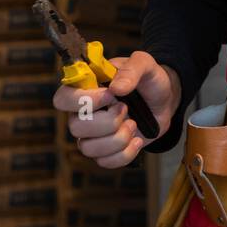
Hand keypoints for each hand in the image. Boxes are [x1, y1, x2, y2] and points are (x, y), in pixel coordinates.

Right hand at [52, 52, 181, 167]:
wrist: (164, 101)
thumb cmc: (149, 80)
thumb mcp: (145, 64)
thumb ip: (132, 69)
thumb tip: (116, 88)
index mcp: (86, 88)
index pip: (62, 99)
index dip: (82, 101)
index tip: (110, 96)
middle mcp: (83, 113)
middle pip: (75, 127)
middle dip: (108, 121)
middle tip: (126, 109)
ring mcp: (93, 134)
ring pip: (88, 148)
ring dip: (117, 138)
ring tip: (133, 124)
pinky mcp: (106, 151)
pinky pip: (104, 162)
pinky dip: (125, 153)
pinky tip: (137, 139)